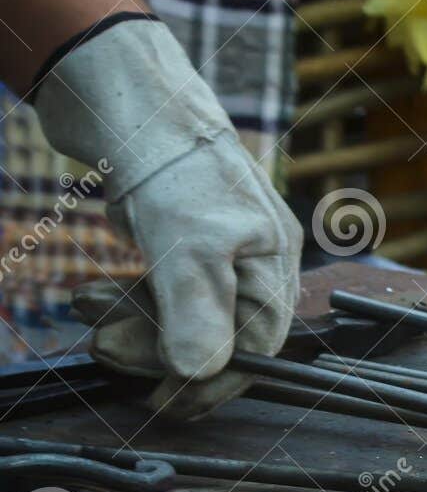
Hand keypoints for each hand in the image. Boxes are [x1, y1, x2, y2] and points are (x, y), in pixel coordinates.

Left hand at [33, 18, 301, 417]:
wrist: (124, 89)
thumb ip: (197, 314)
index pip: (257, 350)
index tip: (162, 401)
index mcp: (274, 265)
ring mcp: (214, 249)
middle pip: (217, 337)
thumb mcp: (189, 244)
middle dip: (158, 351)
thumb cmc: (172, 160)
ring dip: (131, 326)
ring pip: (180, 316)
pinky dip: (123, 301)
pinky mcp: (176, 237)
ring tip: (87, 312)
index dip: (211, 384)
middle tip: (104, 348)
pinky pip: (156, 292)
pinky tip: (92, 295)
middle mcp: (252, 260)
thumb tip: (201, 376)